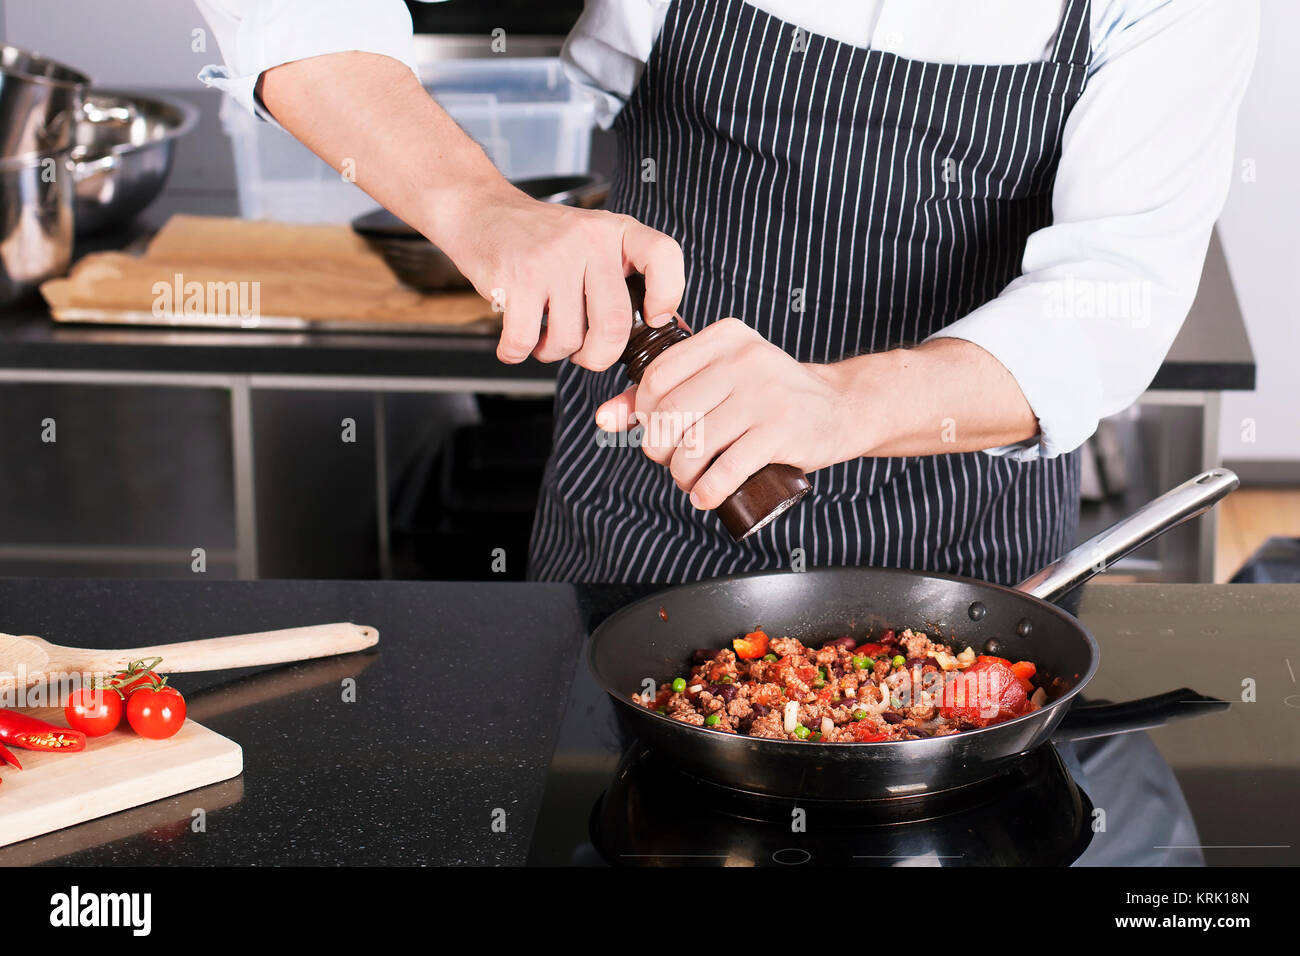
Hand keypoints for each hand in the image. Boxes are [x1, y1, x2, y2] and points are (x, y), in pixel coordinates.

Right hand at [437, 181, 684, 369]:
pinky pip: (525, 340)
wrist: (480, 210)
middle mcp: (588, 240)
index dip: (668, 295)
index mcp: (614, 231)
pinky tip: (516, 341)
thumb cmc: (540, 238)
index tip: (653, 318)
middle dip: (599, 356)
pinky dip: (517, 352)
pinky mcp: (516, 278)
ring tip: (543, 335)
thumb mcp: (591, 240)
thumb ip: (620, 276)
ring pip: (568, 339)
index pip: (662, 255)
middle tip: (586, 355)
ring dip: (552, 352)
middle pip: (614, 323)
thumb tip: (654, 329)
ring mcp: (552, 258)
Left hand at [594, 318, 860, 508]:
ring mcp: (765, 394)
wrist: (840, 407)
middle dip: (661, 450)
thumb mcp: (721, 378)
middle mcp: (744, 359)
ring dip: (682, 476)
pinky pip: (726, 468)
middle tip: (673, 463)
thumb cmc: (770, 396)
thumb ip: (665, 390)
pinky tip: (705, 497)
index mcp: (724, 338)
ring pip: (694, 444)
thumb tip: (604, 419)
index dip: (643, 413)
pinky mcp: (782, 430)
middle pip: (670, 413)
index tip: (656, 432)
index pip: (657, 375)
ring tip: (691, 482)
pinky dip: (707, 492)